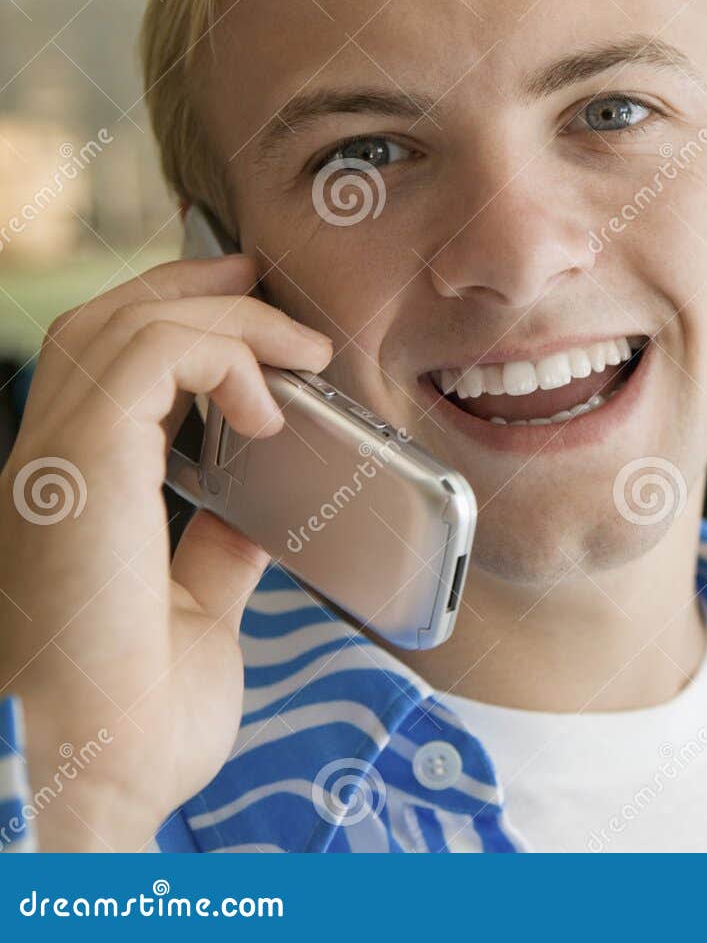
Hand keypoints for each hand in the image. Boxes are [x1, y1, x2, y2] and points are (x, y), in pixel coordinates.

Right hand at [0, 254, 331, 850]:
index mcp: (71, 496)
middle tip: (267, 286)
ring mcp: (56, 462)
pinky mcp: (81, 462)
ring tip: (302, 348)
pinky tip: (271, 407)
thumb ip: (214, 551)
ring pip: (125, 324)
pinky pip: (151, 355)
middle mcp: (50, 467)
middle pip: (106, 325)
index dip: (177, 326)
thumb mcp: (193, 611)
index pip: (107, 371)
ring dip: (224, 319)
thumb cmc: (135, 718)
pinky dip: (221, 357)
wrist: (93, 775)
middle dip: (192, 290)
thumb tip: (256, 514)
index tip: (257, 322)